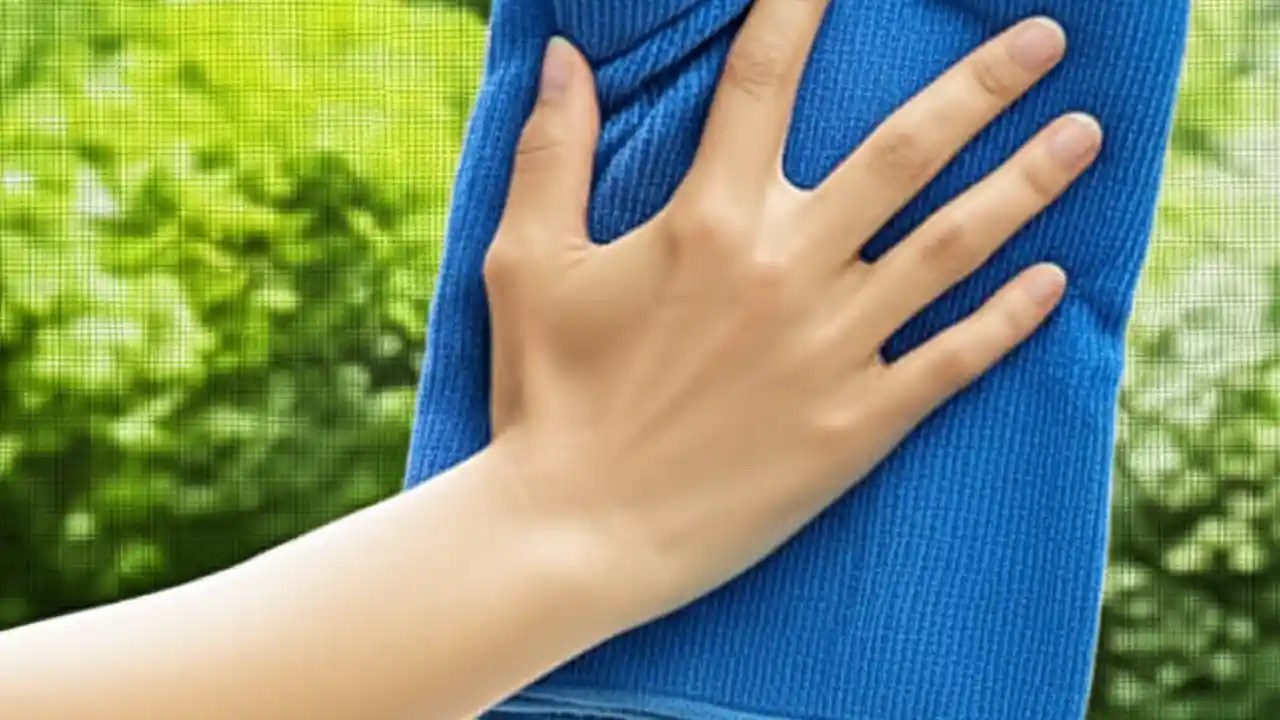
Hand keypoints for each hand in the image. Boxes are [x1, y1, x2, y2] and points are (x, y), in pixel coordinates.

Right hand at [484, 1, 1098, 626]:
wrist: (575, 532)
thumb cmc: (545, 394)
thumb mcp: (526, 262)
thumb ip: (553, 153)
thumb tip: (563, 57)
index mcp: (705, 220)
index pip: (764, 81)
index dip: (801, 7)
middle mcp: (784, 269)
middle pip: (903, 153)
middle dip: (982, 86)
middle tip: (1046, 41)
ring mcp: (830, 349)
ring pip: (951, 247)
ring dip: (1024, 184)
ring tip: (1083, 137)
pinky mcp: (856, 425)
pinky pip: (953, 359)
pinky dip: (1010, 317)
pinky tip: (1054, 279)